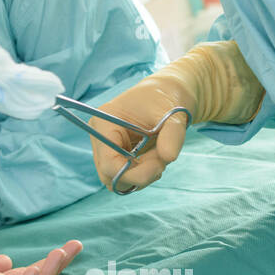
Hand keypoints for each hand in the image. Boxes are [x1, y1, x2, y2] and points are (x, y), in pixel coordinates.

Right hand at [88, 78, 189, 194]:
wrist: (166, 95)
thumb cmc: (165, 100)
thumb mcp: (174, 115)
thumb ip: (172, 136)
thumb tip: (168, 158)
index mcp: (104, 123)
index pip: (108, 163)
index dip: (134, 173)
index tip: (161, 165)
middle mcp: (99, 137)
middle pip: (109, 176)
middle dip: (139, 175)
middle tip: (162, 160)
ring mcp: (106, 149)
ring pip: (118, 180)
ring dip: (143, 175)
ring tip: (160, 155)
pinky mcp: (115, 156)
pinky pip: (125, 177)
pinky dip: (143, 173)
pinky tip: (155, 157)